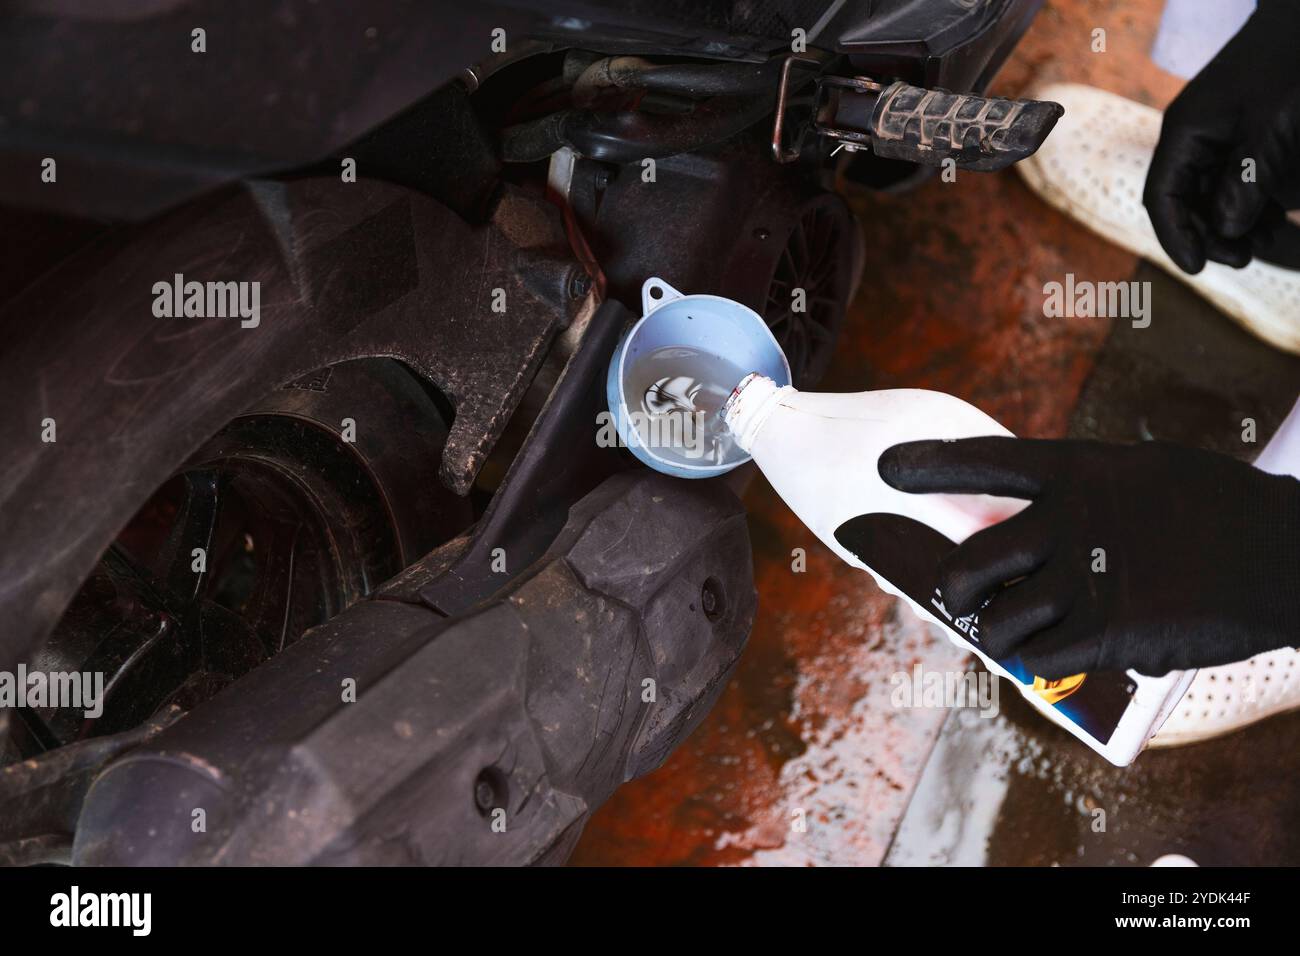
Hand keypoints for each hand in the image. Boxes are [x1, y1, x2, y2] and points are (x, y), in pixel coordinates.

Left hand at [878, 437, 1299, 677]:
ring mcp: (1088, 579)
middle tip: (962, 597)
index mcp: (1080, 472)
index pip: (986, 460)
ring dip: (997, 632)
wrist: (1286, 557)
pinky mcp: (1109, 632)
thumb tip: (1040, 501)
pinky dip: (1038, 661)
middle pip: (969, 563)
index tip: (884, 469)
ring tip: (1019, 631)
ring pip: (997, 620)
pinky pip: (1039, 658)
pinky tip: (1057, 652)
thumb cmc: (1217, 512)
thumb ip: (1084, 486)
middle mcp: (1072, 522)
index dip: (932, 465)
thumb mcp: (1145, 474)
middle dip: (952, 588)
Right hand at [1144, 0, 1299, 273]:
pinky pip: (1235, 183)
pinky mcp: (1242, 141)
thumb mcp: (1270, 126)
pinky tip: (1272, 221)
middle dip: (1208, 235)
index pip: (1162, 196)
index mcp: (1184, 133)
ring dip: (1233, 225)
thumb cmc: (1287, 64)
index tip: (1197, 268)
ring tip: (1264, 243)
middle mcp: (1193, 141)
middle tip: (1241, 258)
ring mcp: (1217, 141)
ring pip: (1211, 197)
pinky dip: (1251, 206)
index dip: (1176, 236)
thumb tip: (1227, 230)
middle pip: (1184, 202)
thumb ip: (1246, 180)